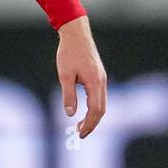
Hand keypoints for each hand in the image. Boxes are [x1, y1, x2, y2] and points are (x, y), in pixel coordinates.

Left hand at [56, 15, 106, 137]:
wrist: (76, 33)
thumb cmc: (69, 52)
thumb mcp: (65, 75)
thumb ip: (68, 95)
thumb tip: (70, 114)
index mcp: (95, 83)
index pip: (95, 110)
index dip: (88, 124)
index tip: (80, 134)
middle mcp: (102, 81)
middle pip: (102, 110)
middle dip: (92, 124)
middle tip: (80, 134)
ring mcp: (102, 78)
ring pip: (102, 103)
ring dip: (93, 116)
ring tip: (81, 126)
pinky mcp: (98, 75)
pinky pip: (100, 96)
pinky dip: (94, 107)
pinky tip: (85, 110)